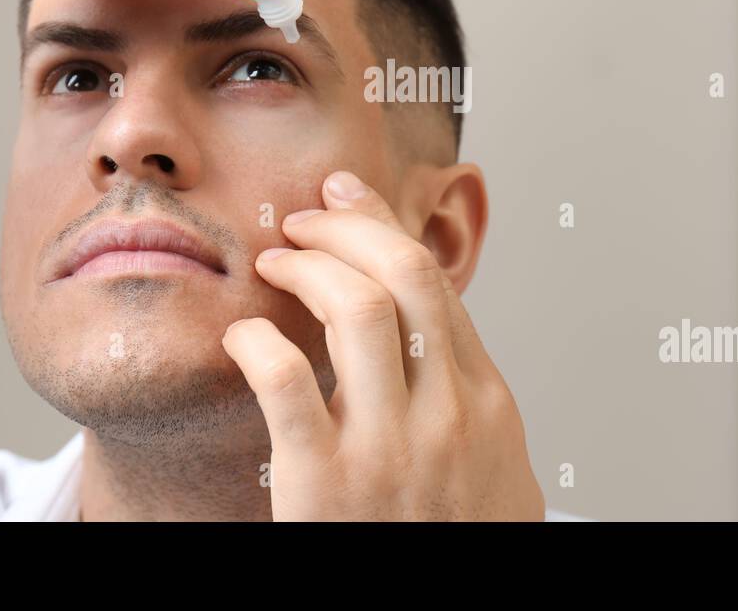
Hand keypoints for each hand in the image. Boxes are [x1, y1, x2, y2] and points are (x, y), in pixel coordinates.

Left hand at [222, 170, 546, 520]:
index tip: (346, 193)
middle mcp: (447, 415)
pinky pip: (285, 380)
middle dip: (346, 225)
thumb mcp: (492, 470)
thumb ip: (467, 400)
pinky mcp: (325, 486)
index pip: (436, 281)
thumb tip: (437, 333)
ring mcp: (390, 450)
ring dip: (306, 267)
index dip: (383, 222)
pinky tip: (245, 337)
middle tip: (303, 218)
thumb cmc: (454, 545)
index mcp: (487, 403)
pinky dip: (259, 341)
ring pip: (356, 308)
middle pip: (401, 274)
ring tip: (274, 261)